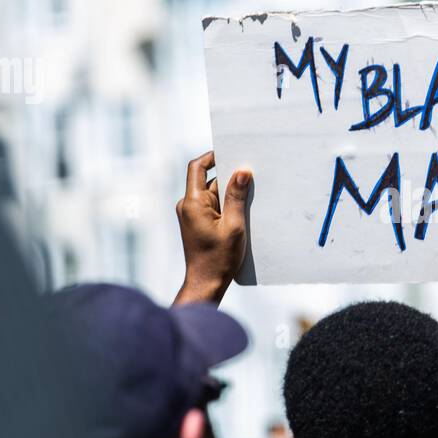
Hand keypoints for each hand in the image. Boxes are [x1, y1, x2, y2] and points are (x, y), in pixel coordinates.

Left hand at [174, 151, 250, 305]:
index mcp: (192, 203)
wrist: (206, 284)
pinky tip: (241, 217)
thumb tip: (242, 172)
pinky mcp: (197, 223)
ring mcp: (191, 214)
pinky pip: (213, 207)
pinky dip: (226, 207)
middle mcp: (188, 206)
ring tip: (247, 206)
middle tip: (250, 181)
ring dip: (230, 197)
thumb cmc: (219, 258)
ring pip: (213, 195)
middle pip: (208, 181)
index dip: (213, 156)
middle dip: (229, 180)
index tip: (232, 154)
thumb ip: (236, 197)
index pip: (197, 167)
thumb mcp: (234, 226)